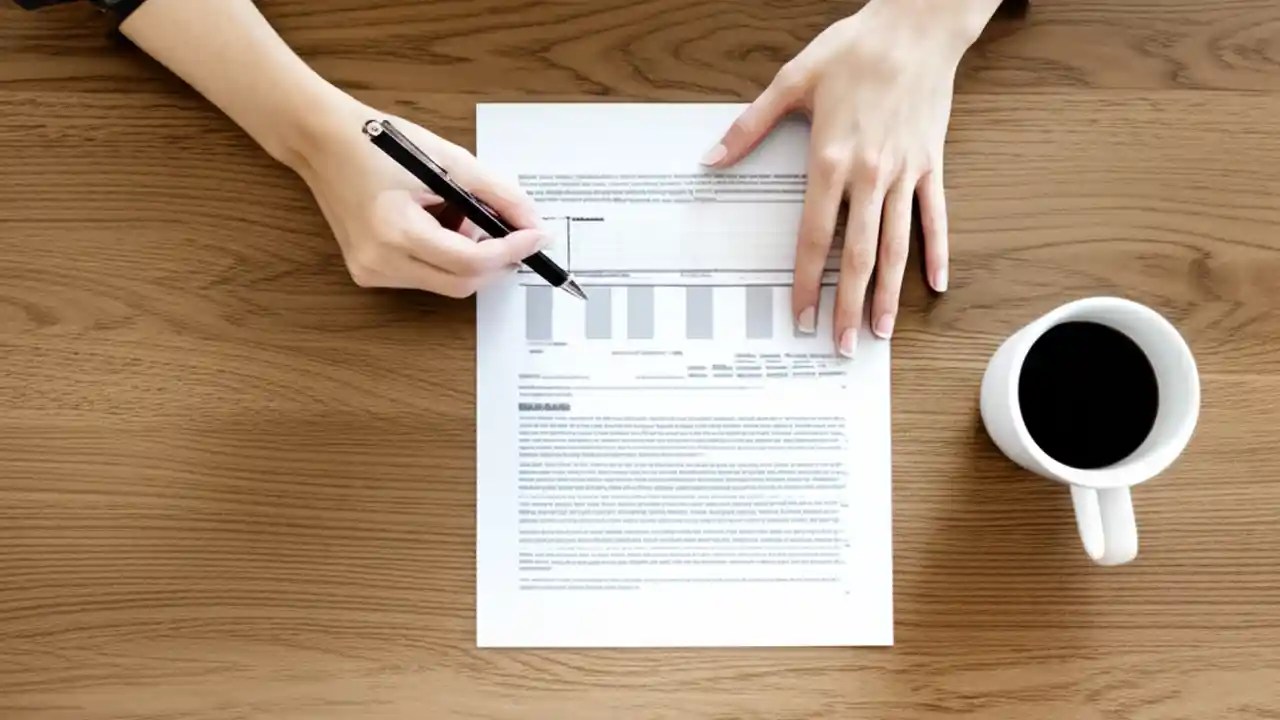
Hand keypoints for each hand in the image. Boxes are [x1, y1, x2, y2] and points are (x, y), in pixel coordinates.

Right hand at [292, 102, 546, 297]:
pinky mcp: (369, 273)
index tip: (536, 236)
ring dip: (469, 256)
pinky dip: (446, 256)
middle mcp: (379, 261)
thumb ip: (496, 192)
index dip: (511, 251)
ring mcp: (371, 272)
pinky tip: (436, 224)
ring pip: (446, 282)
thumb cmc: (377, 142)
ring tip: (459, 215)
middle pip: (462, 283)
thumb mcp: (447, 159)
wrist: (322, 141)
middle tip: (511, 230)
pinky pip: (426, 276)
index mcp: (395, 231)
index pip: (470, 262)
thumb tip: (531, 220)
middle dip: (496, 260)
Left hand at [704, 0, 998, 355]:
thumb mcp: (792, 81)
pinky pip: (935, 217)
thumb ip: (750, 126)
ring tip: (879, 333)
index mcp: (832, 160)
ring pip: (897, 247)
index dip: (806, 282)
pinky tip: (934, 286)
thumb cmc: (855, 49)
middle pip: (858, 256)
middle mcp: (871, 176)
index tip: (800, 315)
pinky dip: (936, 252)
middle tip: (840, 345)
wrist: (917, 25)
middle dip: (846, 305)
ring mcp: (905, 174)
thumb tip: (711, 157)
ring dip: (887, 295)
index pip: (815, 238)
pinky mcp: (931, 164)